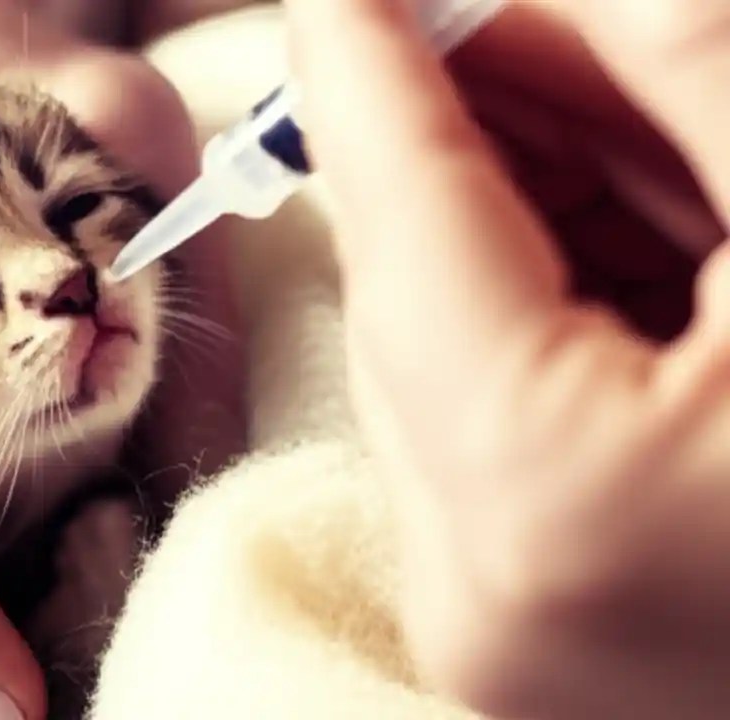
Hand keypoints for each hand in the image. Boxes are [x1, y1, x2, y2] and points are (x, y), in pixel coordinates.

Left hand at [285, 0, 729, 717]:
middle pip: (407, 286)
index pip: (400, 215)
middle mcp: (475, 586)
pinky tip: (611, 229)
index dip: (367, 68)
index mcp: (548, 495)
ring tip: (590, 110)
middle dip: (451, 130)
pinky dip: (531, 313)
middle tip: (491, 15)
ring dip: (499, 215)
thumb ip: (692, 78)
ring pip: (437, 356)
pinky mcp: (520, 621)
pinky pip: (479, 428)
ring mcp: (490, 621)